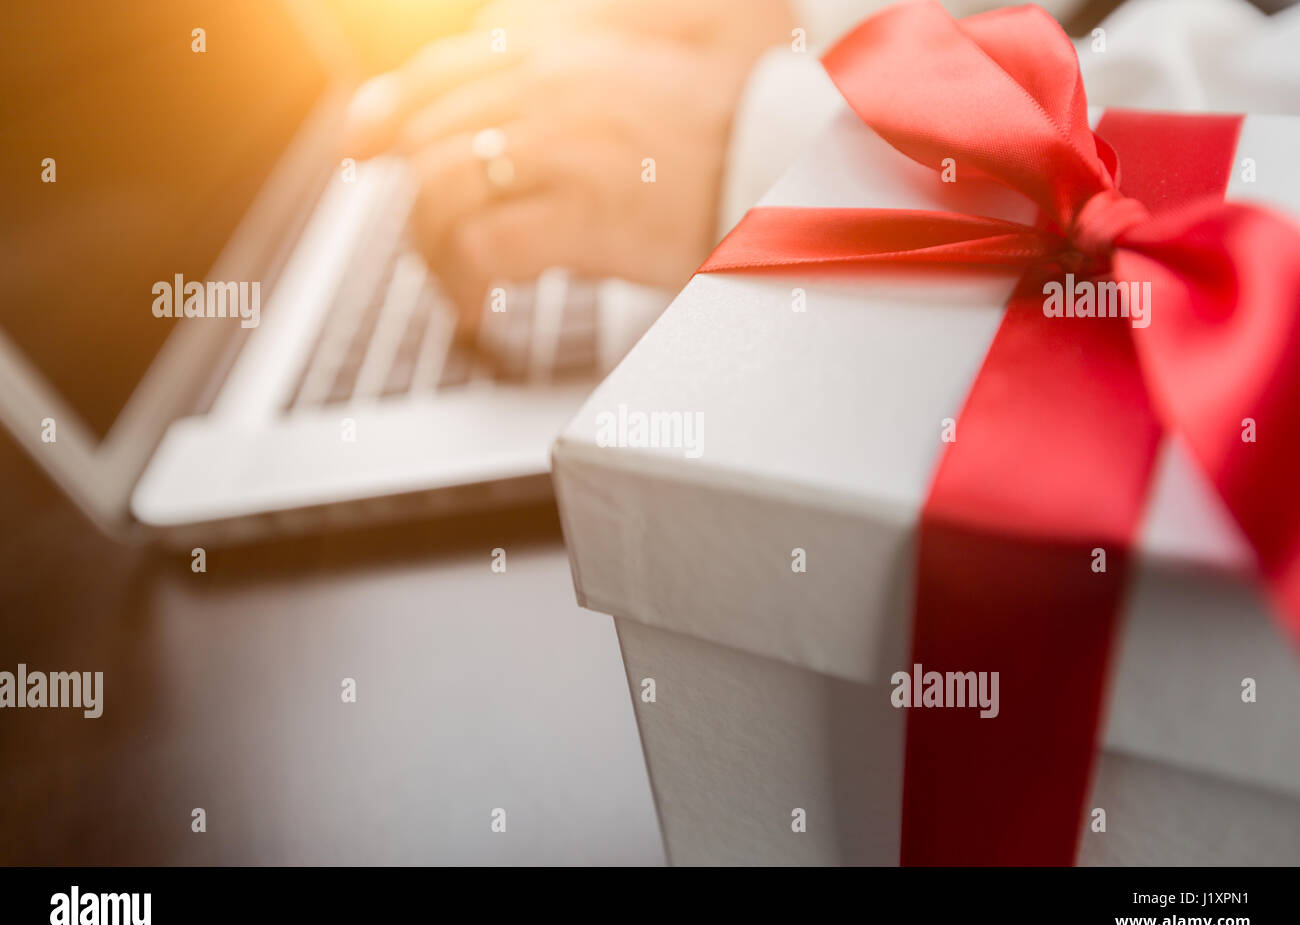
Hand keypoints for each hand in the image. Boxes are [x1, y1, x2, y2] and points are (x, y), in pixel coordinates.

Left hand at [342, 4, 791, 325]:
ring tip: (457, 287)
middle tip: (430, 247)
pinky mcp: (584, 218)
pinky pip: (485, 252)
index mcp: (566, 51)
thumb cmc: (731, 135)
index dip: (391, 108)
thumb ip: (571, 75)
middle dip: (412, 201)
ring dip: (435, 253)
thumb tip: (505, 97)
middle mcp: (554, 90)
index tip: (366, 143)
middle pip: (430, 138)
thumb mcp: (643, 79)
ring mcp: (565, 151)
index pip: (444, 67)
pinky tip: (482, 312)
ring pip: (443, 194)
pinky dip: (468, 288)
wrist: (792, 170)